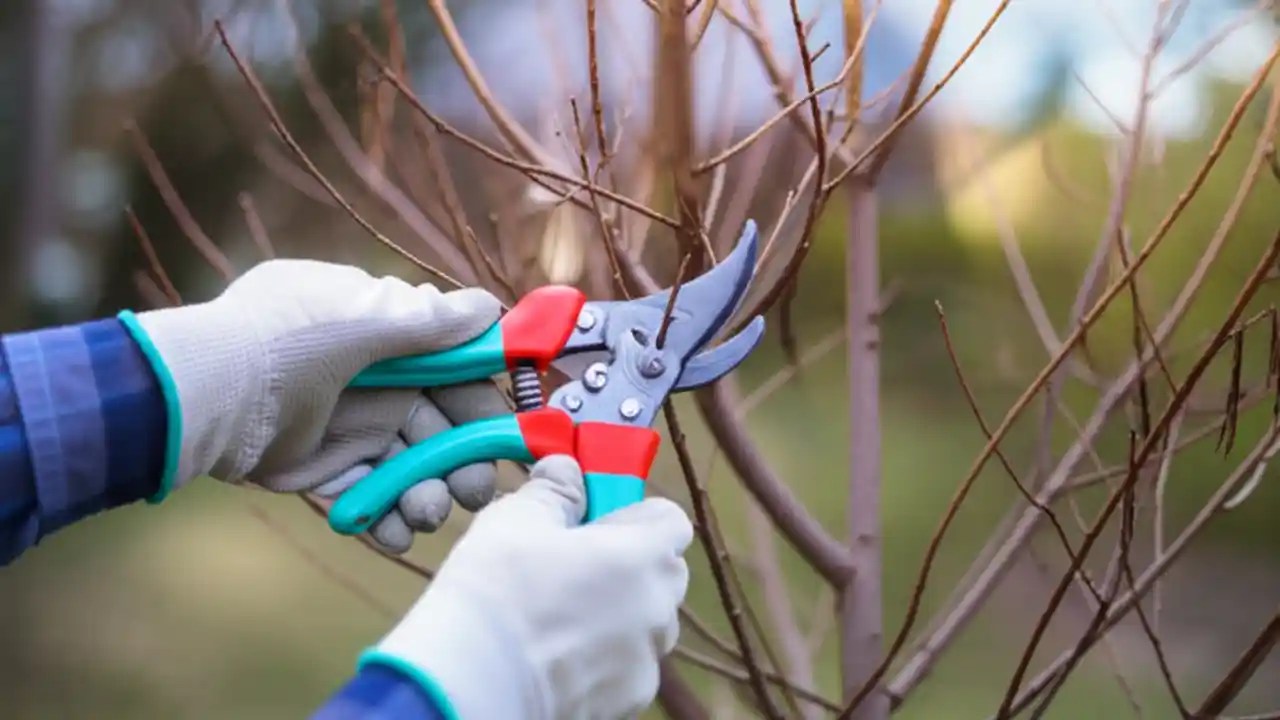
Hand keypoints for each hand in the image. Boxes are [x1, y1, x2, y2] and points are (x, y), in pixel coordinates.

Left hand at [124, 260, 507, 551]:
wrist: (207, 396)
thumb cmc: (288, 343)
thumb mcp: (363, 319)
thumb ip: (431, 323)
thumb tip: (492, 309)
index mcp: (387, 333)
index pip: (454, 369)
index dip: (483, 403)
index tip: (513, 436)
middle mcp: (377, 378)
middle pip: (441, 425)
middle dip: (463, 461)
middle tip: (475, 494)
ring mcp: (353, 424)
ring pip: (412, 464)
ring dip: (428, 493)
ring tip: (426, 515)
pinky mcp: (328, 468)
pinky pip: (374, 494)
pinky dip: (389, 517)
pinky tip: (397, 535)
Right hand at [363, 456, 691, 719]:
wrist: (472, 685)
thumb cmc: (497, 592)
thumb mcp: (517, 518)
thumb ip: (554, 489)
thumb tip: (566, 470)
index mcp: (645, 555)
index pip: (670, 520)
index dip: (633, 514)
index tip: (593, 519)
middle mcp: (659, 610)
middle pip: (660, 573)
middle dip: (627, 564)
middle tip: (571, 563)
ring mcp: (646, 661)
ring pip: (643, 623)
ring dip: (615, 613)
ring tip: (554, 613)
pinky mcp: (626, 703)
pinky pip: (623, 666)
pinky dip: (600, 658)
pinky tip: (552, 655)